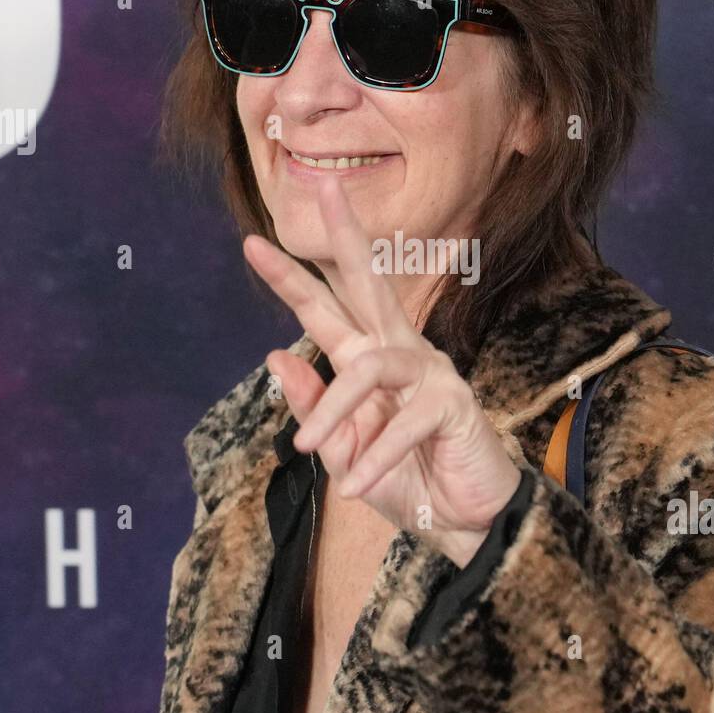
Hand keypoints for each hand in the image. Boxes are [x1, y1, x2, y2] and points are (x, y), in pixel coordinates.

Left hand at [242, 176, 521, 567]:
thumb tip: (275, 357)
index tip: (251, 243)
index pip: (326, 310)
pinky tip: (356, 486)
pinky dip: (376, 456)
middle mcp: (400, 354)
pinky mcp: (454, 404)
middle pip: (369, 285)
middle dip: (346, 238)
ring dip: (334, 409)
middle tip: (324, 188)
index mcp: (368, 361)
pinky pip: (406, 421)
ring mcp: (431, 374)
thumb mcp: (344, 451)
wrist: (462, 524)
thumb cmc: (405, 482)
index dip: (290, 278)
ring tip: (308, 451)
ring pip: (372, 366)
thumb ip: (313, 409)